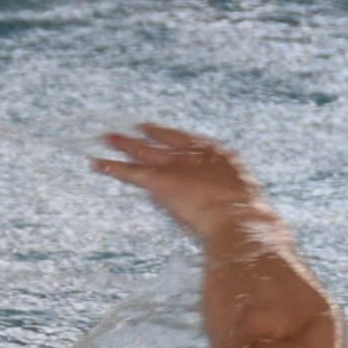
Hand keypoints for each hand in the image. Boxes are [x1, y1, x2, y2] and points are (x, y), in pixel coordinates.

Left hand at [91, 123, 268, 241]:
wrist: (241, 219)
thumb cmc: (249, 220)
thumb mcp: (243, 205)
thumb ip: (229, 202)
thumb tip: (225, 213)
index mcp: (221, 158)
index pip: (195, 143)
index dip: (179, 138)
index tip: (170, 134)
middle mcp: (197, 155)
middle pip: (167, 140)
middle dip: (150, 134)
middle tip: (136, 127)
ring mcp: (177, 165)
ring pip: (146, 150)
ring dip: (126, 144)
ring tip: (108, 137)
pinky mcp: (160, 179)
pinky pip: (131, 171)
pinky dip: (114, 167)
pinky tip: (98, 163)